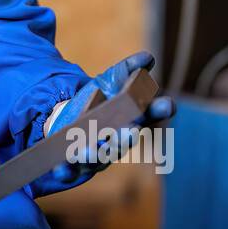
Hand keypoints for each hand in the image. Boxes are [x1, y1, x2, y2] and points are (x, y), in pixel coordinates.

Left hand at [27, 51, 174, 196]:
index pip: (150, 114)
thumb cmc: (97, 102)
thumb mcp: (109, 82)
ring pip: (98, 157)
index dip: (160, 109)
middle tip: (130, 132)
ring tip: (88, 150)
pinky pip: (71, 171)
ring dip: (94, 154)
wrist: (70, 120)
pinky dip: (66, 171)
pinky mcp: (75, 164)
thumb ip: (127, 70)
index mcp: (130, 120)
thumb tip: (148, 57)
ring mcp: (97, 154)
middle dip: (126, 138)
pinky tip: (60, 169)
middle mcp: (117, 141)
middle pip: (124, 141)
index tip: (168, 104)